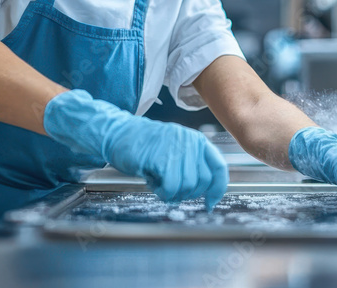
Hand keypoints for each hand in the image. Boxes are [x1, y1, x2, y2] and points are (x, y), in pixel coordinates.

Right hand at [44, 90, 228, 209]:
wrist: (118, 133)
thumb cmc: (146, 144)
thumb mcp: (175, 147)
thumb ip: (192, 162)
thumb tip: (207, 190)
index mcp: (196, 139)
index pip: (219, 167)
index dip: (218, 189)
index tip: (210, 203)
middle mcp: (189, 142)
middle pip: (202, 182)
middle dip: (188, 193)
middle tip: (171, 189)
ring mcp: (176, 149)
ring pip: (186, 186)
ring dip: (172, 192)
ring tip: (160, 183)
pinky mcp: (160, 158)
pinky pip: (170, 187)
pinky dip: (162, 192)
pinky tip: (153, 182)